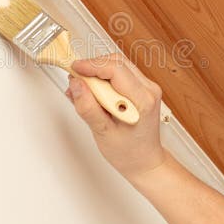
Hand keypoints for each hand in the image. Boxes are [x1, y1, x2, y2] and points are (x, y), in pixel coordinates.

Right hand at [66, 54, 165, 180]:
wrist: (144, 161)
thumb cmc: (128, 152)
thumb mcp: (103, 132)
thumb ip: (87, 107)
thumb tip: (76, 85)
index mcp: (142, 100)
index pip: (115, 69)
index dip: (92, 66)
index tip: (74, 69)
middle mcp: (149, 90)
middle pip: (117, 62)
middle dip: (93, 67)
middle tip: (75, 79)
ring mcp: (147, 87)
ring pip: (118, 65)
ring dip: (98, 72)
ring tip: (83, 87)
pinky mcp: (142, 88)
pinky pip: (121, 73)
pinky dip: (104, 78)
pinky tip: (94, 91)